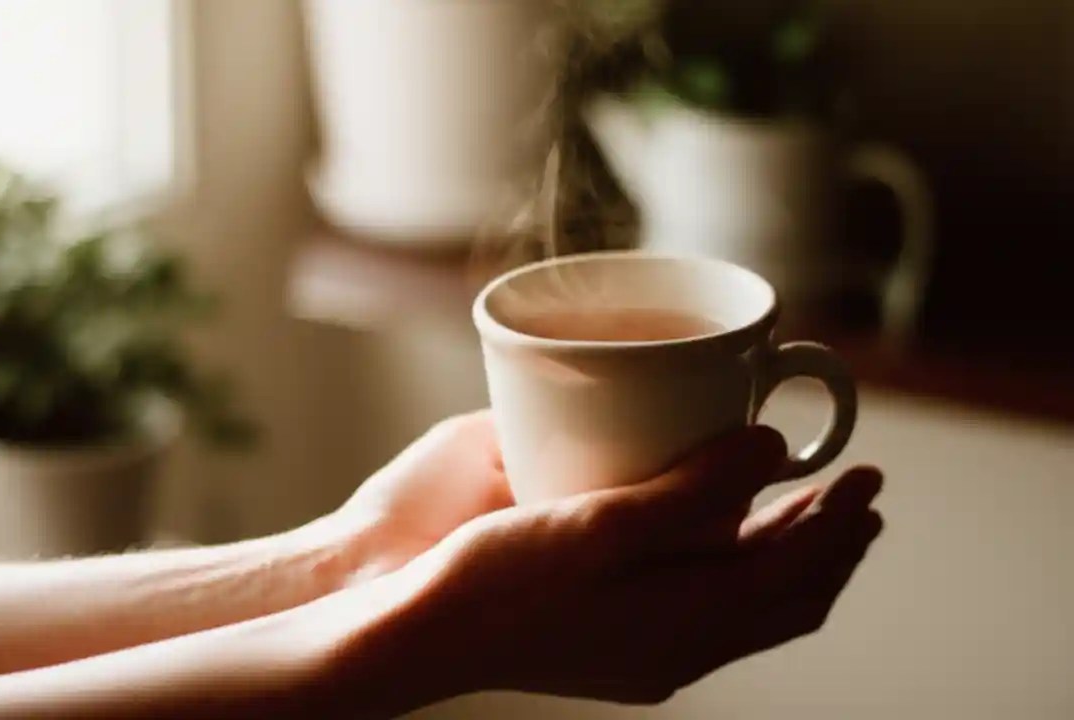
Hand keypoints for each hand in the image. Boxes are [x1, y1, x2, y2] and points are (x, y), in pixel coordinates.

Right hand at [357, 426, 882, 706]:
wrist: (425, 632)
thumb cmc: (501, 577)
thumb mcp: (602, 523)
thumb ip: (693, 489)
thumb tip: (772, 450)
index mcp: (688, 620)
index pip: (799, 572)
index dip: (842, 522)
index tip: (868, 472)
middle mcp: (680, 648)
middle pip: (788, 600)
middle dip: (830, 545)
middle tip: (854, 492)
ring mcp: (649, 655)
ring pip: (752, 612)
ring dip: (791, 562)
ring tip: (805, 515)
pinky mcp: (617, 647)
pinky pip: (712, 617)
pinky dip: (742, 576)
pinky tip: (717, 545)